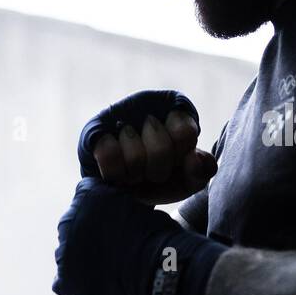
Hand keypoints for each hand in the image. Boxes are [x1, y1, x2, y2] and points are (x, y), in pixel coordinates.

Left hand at [52, 177, 176, 294]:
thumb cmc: (157, 236)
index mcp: (87, 195)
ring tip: (108, 266)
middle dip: (89, 231)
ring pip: (67, 251)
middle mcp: (68, 219)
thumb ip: (118, 201)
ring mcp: (63, 250)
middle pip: (73, 223)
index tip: (116, 218)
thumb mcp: (139, 204)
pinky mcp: (65, 280)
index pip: (86, 195)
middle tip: (114, 245)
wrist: (157, 273)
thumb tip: (117, 209)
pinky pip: (64, 280)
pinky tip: (97, 283)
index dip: (103, 208)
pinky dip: (77, 282)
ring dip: (81, 256)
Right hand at [78, 89, 216, 203]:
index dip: (179, 155)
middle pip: (161, 148)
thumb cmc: (160, 178)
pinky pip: (108, 154)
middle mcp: (148, 105)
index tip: (176, 162)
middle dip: (157, 170)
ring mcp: (118, 114)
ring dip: (135, 173)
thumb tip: (193, 157)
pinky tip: (116, 168)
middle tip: (151, 170)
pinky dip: (115, 172)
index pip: (185, 132)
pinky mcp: (94, 129)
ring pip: (134, 155)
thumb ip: (201, 170)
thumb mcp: (188, 179)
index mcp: (175, 112)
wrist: (120, 189)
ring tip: (133, 170)